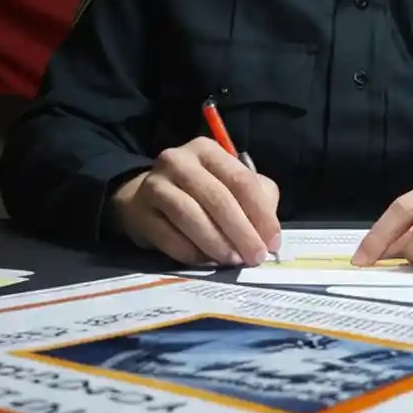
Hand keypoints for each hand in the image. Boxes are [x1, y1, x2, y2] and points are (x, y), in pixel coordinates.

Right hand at [110, 137, 280, 266]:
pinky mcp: (140, 212)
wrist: (146, 200)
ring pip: (190, 216)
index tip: (272, 242)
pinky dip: (190, 253)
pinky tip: (206, 261)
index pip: (241, 180)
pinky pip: (168, 236)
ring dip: (216, 243)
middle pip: (217, 198)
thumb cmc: (199, 192)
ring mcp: (155, 185)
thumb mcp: (230, 185)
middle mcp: (179, 161)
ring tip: (232, 260)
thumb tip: (269, 234)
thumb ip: (257, 200)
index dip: (261, 213)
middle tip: (255, 257)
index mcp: (208, 150)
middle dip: (241, 232)